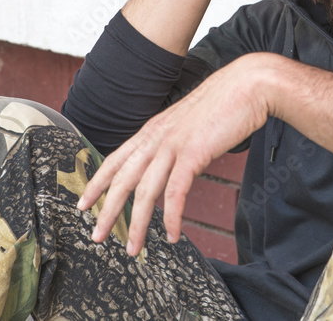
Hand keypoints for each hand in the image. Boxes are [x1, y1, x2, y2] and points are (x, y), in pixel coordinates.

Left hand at [77, 54, 270, 256]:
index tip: (84, 203)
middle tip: (96, 235)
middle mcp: (157, 137)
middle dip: (107, 210)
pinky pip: (176, 192)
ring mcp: (173, 144)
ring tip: (134, 248)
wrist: (248, 84)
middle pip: (123, 179)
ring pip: (145, 191)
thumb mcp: (188, 123)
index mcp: (153, 129)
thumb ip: (175, 142)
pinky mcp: (193, 152)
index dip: (98, 183)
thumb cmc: (224, 103)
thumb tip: (172, 164)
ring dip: (137, 224)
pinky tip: (172, 235)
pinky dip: (172, 217)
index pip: (115, 159)